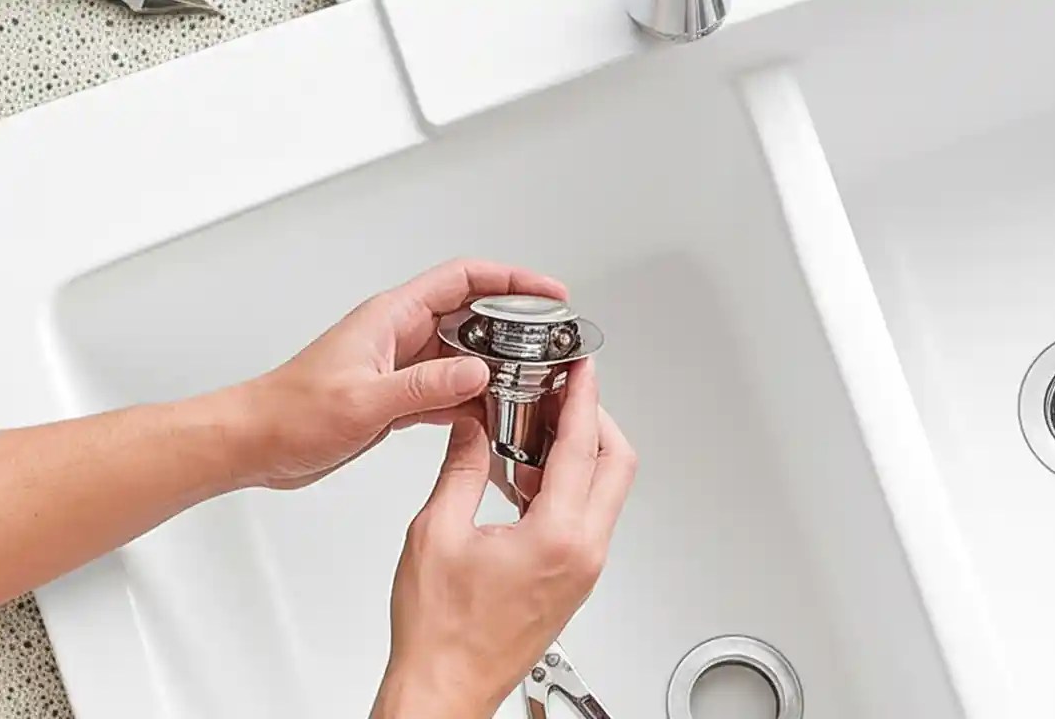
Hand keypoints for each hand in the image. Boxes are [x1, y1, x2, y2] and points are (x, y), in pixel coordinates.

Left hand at [236, 258, 566, 489]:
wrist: (253, 443)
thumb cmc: (288, 413)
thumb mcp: (363, 400)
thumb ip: (424, 385)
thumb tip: (477, 371)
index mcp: (391, 318)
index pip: (463, 280)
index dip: (511, 280)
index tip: (548, 293)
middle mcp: (400, 336)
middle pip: (472, 315)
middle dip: (515, 326)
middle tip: (551, 343)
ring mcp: (400, 366)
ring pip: (463, 355)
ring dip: (497, 367)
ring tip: (532, 383)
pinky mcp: (396, 397)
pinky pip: (448, 390)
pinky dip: (473, 400)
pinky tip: (492, 417)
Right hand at [372, 361, 636, 718]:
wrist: (445, 688)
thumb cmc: (441, 633)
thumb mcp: (437, 533)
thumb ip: (460, 469)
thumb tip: (472, 429)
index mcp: (558, 537)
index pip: (583, 446)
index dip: (583, 397)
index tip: (581, 368)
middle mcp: (583, 553)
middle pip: (617, 465)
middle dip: (595, 421)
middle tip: (565, 394)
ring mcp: (583, 569)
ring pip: (604, 492)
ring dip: (580, 454)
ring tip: (535, 431)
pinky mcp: (572, 580)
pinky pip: (585, 518)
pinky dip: (567, 486)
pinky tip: (525, 476)